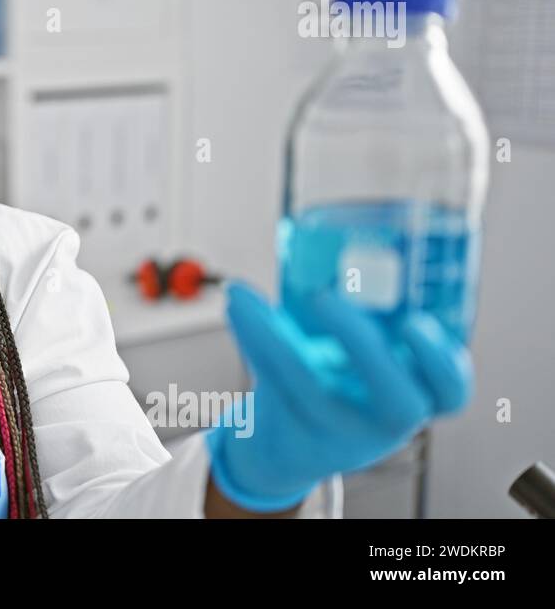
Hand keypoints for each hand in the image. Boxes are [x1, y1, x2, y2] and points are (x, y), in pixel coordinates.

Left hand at [205, 281, 472, 512]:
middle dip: (363, 347)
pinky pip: (269, 377)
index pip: (450, 392)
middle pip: (394, 401)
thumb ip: (376, 319)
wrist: (291, 447)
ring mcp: (334, 428)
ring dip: (273, 334)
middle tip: (323, 296)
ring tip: (245, 294)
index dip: (441, 362)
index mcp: (413, 398)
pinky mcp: (289, 422)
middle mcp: (380, 423)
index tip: (413, 322)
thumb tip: (352, 242)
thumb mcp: (371, 364)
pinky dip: (251, 334)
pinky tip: (237, 301)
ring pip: (306, 387)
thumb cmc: (345, 387)